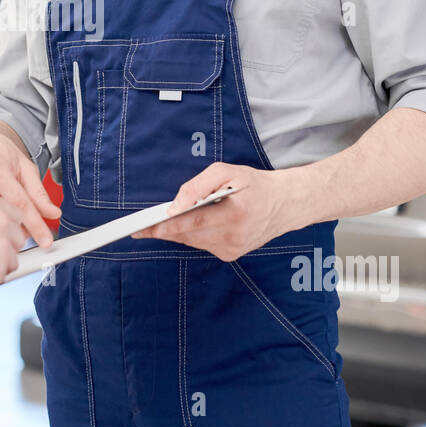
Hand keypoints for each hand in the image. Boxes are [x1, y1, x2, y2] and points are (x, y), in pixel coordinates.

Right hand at [0, 117, 57, 249]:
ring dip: (1, 228)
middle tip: (26, 228)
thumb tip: (53, 214)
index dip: (35, 225)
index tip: (46, 242)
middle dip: (19, 229)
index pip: (20, 203)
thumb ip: (38, 192)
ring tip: (6, 219)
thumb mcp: (24, 166)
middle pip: (2, 216)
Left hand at [131, 163, 304, 261]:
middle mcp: (234, 236)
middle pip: (188, 235)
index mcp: (235, 214)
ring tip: (160, 223)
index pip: (193, 222)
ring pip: (192, 241)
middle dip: (163, 229)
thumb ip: (198, 185)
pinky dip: (192, 234)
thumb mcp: (227, 172)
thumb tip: (175, 205)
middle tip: (140, 227)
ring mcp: (233, 249)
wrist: (285, 205)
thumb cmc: (254, 184)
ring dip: (177, 231)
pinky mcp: (231, 255)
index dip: (166, 226)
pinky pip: (201, 244)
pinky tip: (190, 224)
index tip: (144, 229)